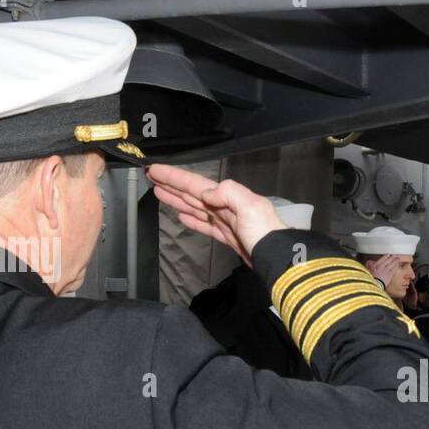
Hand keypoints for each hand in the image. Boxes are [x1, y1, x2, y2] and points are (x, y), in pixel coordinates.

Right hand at [147, 163, 286, 266]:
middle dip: (173, 185)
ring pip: (196, 207)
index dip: (175, 177)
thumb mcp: (250, 204)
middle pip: (192, 193)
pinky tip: (182, 216)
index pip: (196, 184)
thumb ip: (228, 193)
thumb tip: (206, 194)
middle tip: (152, 177)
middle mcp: (225, 206)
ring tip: (160, 193)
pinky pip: (205, 225)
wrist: (276, 258)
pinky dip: (193, 220)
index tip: (155, 170)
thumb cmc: (266, 232)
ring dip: (178, 200)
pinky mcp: (227, 237)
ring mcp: (226, 222)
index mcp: (228, 196)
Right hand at [369, 254, 402, 285]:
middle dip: (392, 257)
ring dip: (395, 261)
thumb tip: (368, 262)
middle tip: (394, 255)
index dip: (386, 256)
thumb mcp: (367, 271)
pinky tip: (397, 264)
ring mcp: (386, 271)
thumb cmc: (370, 279)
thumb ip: (369, 266)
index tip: (388, 254)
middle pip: (388, 260)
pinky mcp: (389, 275)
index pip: (382, 259)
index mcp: (375, 265)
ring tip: (397, 259)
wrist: (374, 286)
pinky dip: (396, 266)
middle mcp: (381, 267)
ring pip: (392, 264)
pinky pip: (394, 269)